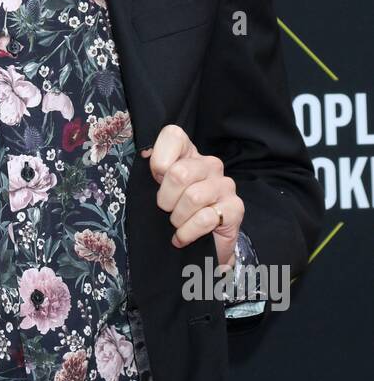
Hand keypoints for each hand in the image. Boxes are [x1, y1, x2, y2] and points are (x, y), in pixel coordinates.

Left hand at [140, 124, 241, 267]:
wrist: (203, 244)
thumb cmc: (177, 212)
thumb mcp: (160, 189)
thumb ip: (153, 169)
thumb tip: (145, 153)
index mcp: (190, 153)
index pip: (173, 135)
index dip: (158, 160)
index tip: (156, 179)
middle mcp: (210, 164)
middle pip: (179, 173)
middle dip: (166, 199)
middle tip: (167, 209)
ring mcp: (225, 185)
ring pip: (192, 198)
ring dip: (178, 218)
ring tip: (177, 223)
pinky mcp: (235, 208)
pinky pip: (204, 219)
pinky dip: (186, 232)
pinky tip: (183, 236)